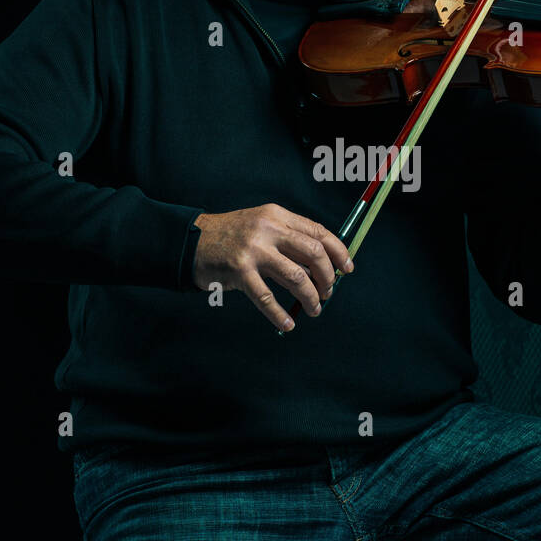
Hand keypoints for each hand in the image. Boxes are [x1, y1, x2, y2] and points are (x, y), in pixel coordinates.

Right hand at [191, 205, 352, 330]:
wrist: (192, 241)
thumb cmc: (232, 237)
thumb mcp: (262, 225)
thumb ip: (289, 239)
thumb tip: (323, 267)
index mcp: (277, 215)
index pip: (318, 232)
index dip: (338, 252)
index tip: (347, 269)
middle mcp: (268, 229)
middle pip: (313, 253)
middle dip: (327, 277)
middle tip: (328, 292)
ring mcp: (254, 250)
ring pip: (296, 277)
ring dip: (311, 298)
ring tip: (314, 309)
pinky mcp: (239, 271)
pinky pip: (267, 298)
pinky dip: (280, 314)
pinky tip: (288, 324)